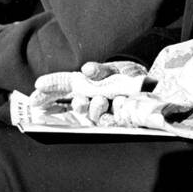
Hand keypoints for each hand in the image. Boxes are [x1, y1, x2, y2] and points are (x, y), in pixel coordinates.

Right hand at [31, 59, 150, 121]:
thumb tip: (87, 69)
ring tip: (103, 100)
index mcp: (88, 84)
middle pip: (75, 104)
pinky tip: (120, 104)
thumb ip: (101, 70)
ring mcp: (104, 111)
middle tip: (81, 100)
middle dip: (75, 104)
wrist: (155, 88)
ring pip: (90, 114)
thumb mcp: (116, 69)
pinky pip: (109, 121)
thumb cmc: (131, 78)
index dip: (50, 87)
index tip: (37, 88)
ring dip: (94, 108)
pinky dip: (113, 114)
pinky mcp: (116, 121)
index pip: (64, 85)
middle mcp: (92, 99)